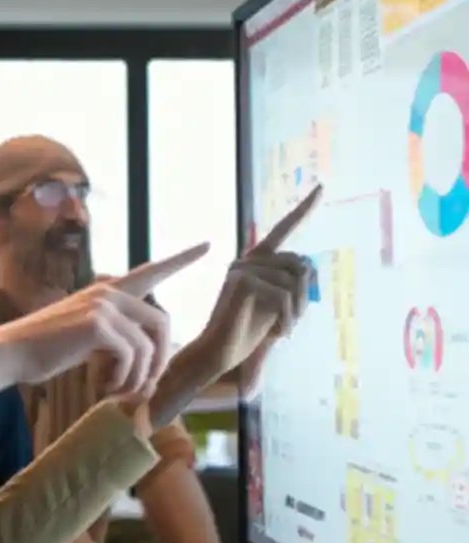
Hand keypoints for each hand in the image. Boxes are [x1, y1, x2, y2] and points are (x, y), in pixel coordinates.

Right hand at [1, 242, 209, 391]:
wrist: (10, 354)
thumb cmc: (43, 352)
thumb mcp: (83, 340)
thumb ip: (113, 340)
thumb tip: (146, 368)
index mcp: (106, 292)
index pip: (150, 271)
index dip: (180, 260)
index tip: (207, 246)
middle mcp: (108, 293)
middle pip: (163, 324)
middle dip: (160, 362)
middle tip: (143, 389)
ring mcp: (103, 306)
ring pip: (149, 346)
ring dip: (140, 378)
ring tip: (119, 393)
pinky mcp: (97, 325)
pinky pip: (132, 356)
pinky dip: (124, 380)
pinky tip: (105, 389)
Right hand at [196, 186, 321, 379]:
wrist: (220, 354)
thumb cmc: (247, 333)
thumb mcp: (278, 306)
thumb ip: (293, 284)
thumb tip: (305, 266)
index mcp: (256, 261)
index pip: (283, 229)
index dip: (304, 209)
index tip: (321, 188)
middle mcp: (247, 259)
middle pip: (301, 264)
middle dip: (304, 297)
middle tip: (290, 322)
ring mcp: (241, 268)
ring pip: (295, 281)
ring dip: (296, 311)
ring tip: (281, 329)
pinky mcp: (240, 282)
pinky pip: (283, 295)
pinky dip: (287, 318)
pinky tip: (276, 332)